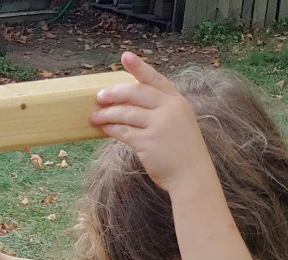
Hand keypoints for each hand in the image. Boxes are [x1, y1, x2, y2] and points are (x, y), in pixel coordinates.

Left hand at [90, 52, 210, 195]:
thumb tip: (133, 105)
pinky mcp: (147, 142)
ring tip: (95, 115)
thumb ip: (162, 110)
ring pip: (126, 112)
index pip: (155, 79)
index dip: (139, 67)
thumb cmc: (184, 152)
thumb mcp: (179, 123)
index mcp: (177, 101)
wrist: (192, 176)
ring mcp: (158, 125)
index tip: (125, 57)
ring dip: (108, 113)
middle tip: (99, 96)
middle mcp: (168, 109)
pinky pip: (124, 131)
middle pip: (136, 92)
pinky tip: (104, 128)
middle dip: (115, 93)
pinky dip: (112, 129)